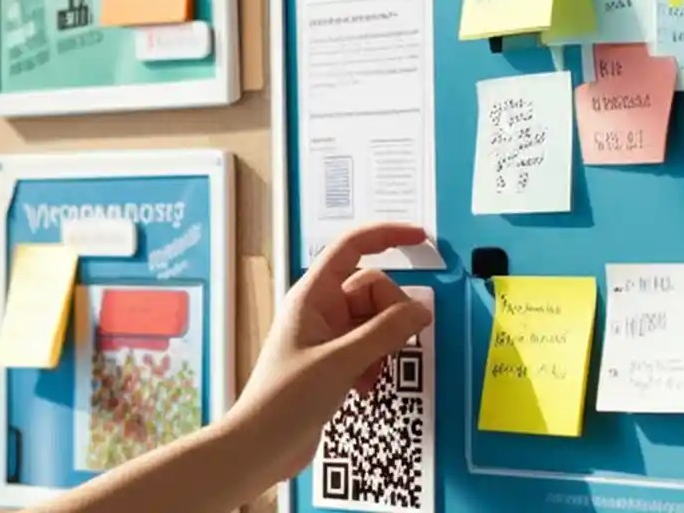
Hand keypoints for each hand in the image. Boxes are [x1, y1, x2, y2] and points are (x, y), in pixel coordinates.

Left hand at [230, 223, 432, 483]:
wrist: (260, 447)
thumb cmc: (288, 399)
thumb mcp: (341, 361)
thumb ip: (385, 332)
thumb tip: (422, 310)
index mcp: (313, 294)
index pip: (353, 247)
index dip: (387, 236)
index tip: (422, 239)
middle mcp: (321, 308)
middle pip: (373, 289)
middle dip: (391, 315)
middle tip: (391, 347)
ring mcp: (327, 335)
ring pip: (375, 320)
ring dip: (384, 344)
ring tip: (371, 375)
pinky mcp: (333, 361)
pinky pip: (368, 345)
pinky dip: (375, 362)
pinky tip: (365, 387)